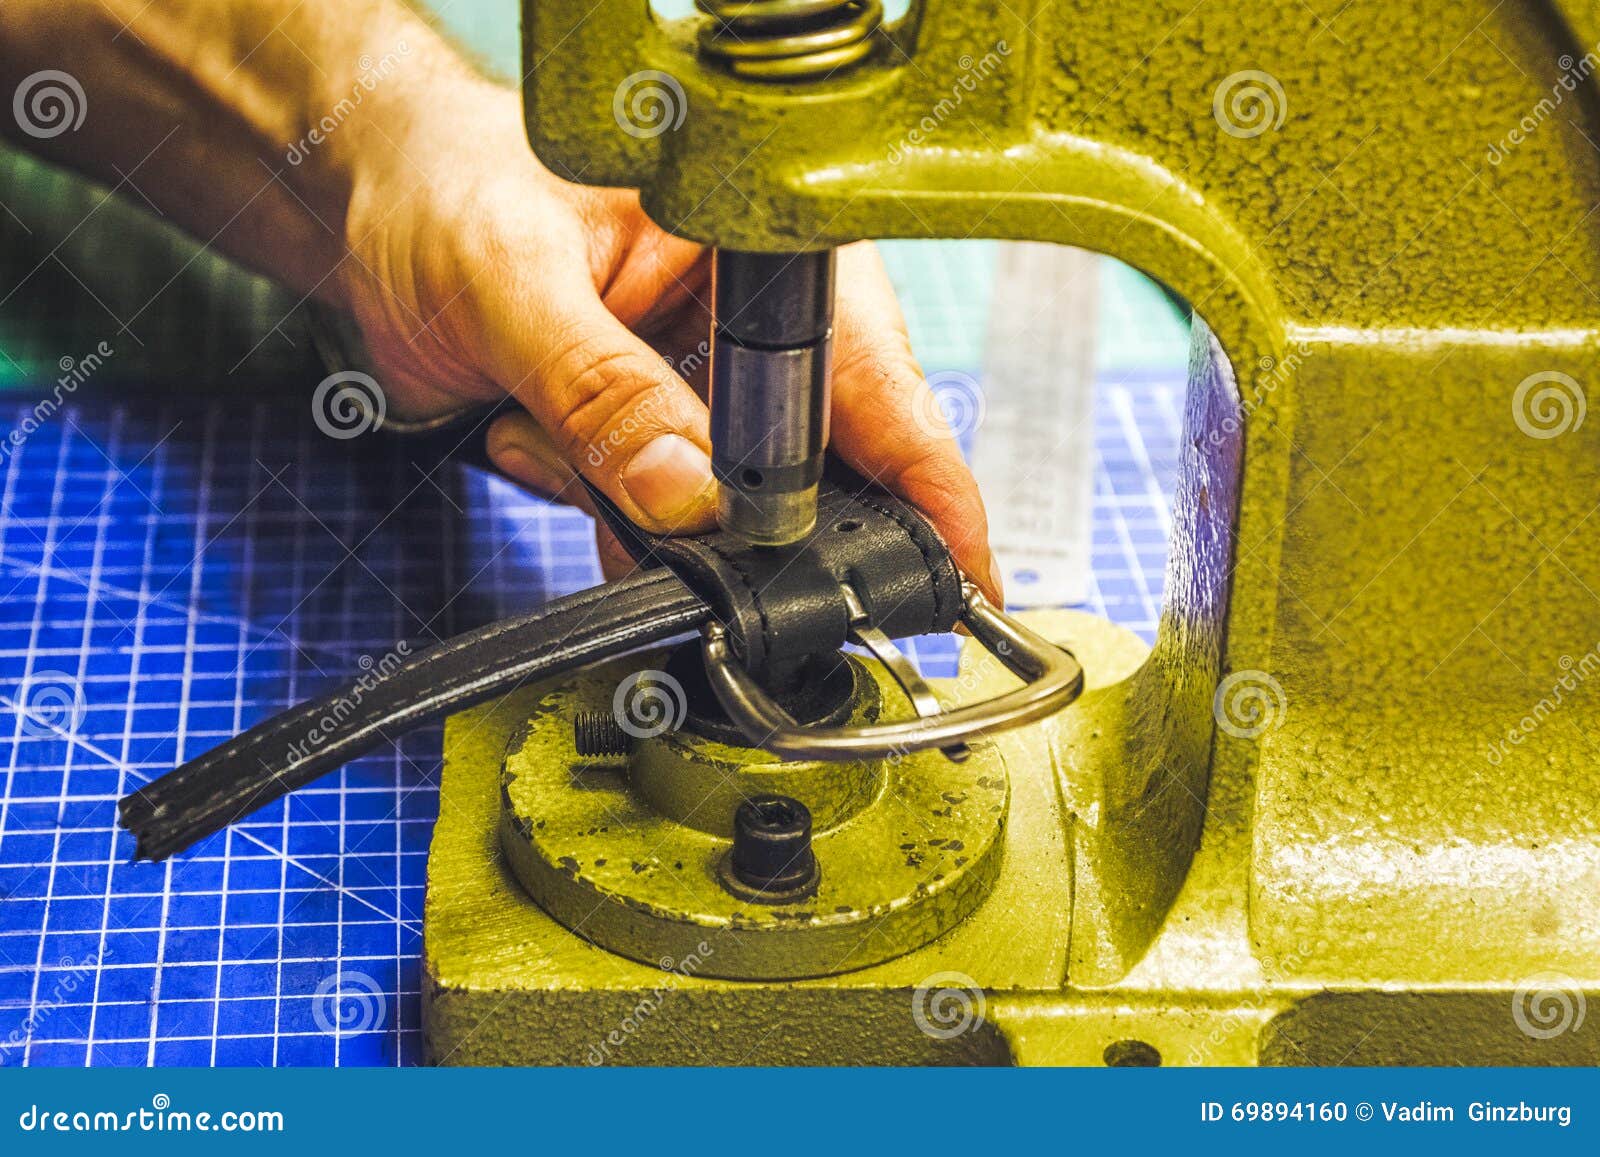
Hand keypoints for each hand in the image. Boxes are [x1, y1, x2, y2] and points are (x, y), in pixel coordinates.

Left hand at [336, 85, 999, 596]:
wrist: (363, 199)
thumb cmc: (444, 183)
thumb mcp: (513, 278)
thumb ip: (601, 389)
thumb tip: (690, 495)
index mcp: (765, 251)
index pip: (875, 379)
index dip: (921, 486)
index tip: (951, 574)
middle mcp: (750, 327)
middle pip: (817, 469)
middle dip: (747, 518)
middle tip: (671, 512)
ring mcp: (700, 391)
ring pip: (726, 516)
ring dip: (640, 512)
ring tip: (546, 428)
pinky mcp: (646, 439)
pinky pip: (656, 523)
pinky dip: (600, 515)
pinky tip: (530, 437)